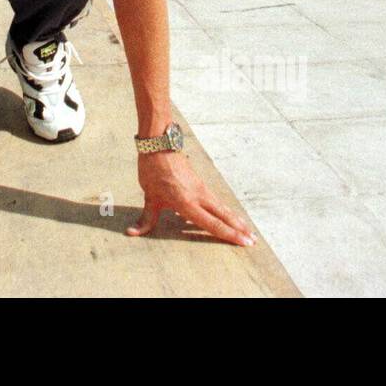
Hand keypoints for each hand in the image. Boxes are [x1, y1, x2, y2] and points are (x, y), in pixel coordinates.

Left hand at [128, 150, 256, 246]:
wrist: (159, 144)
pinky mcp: (199, 183)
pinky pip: (215, 200)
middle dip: (239, 229)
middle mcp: (198, 196)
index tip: (243, 242)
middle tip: (253, 240)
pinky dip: (225, 210)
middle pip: (223, 215)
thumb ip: (146, 218)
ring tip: (247, 229)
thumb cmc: (153, 170)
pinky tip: (228, 215)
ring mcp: (200, 188)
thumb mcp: (149, 196)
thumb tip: (132, 232)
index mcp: (186, 203)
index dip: (228, 234)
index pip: (211, 223)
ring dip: (235, 219)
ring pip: (221, 207)